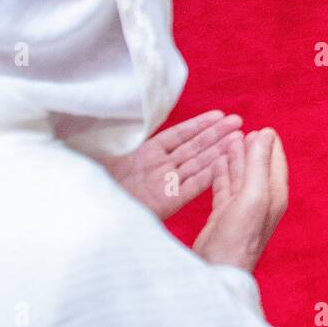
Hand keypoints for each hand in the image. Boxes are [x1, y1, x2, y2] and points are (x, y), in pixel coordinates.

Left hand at [98, 110, 243, 219]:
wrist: (89, 215)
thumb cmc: (91, 184)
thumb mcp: (100, 153)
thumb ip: (116, 135)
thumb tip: (120, 111)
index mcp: (142, 154)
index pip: (177, 135)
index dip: (198, 125)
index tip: (218, 115)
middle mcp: (157, 168)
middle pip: (192, 147)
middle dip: (216, 134)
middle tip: (238, 121)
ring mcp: (165, 184)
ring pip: (198, 163)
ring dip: (219, 150)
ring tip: (238, 137)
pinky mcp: (168, 203)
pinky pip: (194, 185)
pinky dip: (210, 173)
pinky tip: (226, 162)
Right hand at [192, 128, 288, 272]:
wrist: (218, 269)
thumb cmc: (239, 236)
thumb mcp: (252, 194)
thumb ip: (258, 163)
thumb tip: (266, 133)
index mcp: (274, 194)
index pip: (275, 162)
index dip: (269, 144)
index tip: (262, 128)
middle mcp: (261, 200)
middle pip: (257, 166)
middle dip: (251, 148)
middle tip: (242, 129)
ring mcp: (242, 208)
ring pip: (240, 176)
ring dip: (235, 158)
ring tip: (229, 141)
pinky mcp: (224, 215)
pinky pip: (225, 187)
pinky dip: (222, 173)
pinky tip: (216, 163)